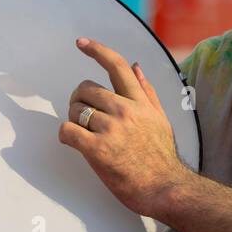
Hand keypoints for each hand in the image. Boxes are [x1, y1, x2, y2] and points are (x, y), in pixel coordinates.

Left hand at [58, 37, 190, 218]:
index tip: (81, 43)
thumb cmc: (162, 158)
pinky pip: (67, 130)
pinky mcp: (97, 149)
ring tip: (84, 134)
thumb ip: (147, 93)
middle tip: (84, 117)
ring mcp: (111, 129)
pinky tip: (74, 143)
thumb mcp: (161, 120)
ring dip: (73, 120)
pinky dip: (65, 135)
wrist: (165, 188)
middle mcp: (126, 111)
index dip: (97, 50)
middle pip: (86, 89)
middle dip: (79, 101)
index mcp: (140, 103)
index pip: (117, 66)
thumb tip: (137, 67)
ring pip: (75, 109)